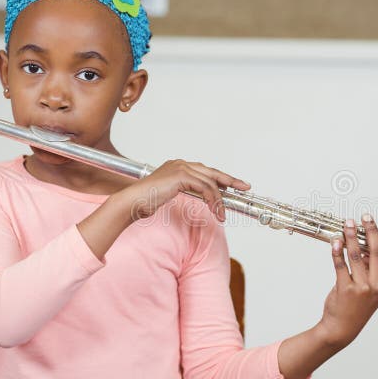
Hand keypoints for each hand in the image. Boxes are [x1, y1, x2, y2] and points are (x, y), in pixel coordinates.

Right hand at [122, 159, 249, 221]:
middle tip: (245, 187)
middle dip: (231, 180)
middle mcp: (181, 164)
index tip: (234, 186)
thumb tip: (202, 197)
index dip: (221, 178)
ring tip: (222, 215)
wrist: (133, 201)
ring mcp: (181, 168)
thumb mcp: (171, 194)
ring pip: (210, 183)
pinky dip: (213, 200)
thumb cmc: (146, 201)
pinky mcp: (181, 176)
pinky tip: (215, 211)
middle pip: (212, 172)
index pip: (206, 171)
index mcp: (179, 166)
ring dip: (219, 200)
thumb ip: (186, 191)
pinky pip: (205, 188)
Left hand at [316, 214, 377, 348]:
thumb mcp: (372, 291)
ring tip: (347, 224)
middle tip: (366, 218)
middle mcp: (376, 286)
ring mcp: (360, 287)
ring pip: (356, 255)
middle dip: (371, 231)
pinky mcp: (344, 288)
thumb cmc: (357, 308)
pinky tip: (335, 241)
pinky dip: (337, 250)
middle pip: (377, 252)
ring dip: (351, 236)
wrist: (342, 328)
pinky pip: (340, 264)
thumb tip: (365, 246)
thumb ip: (371, 270)